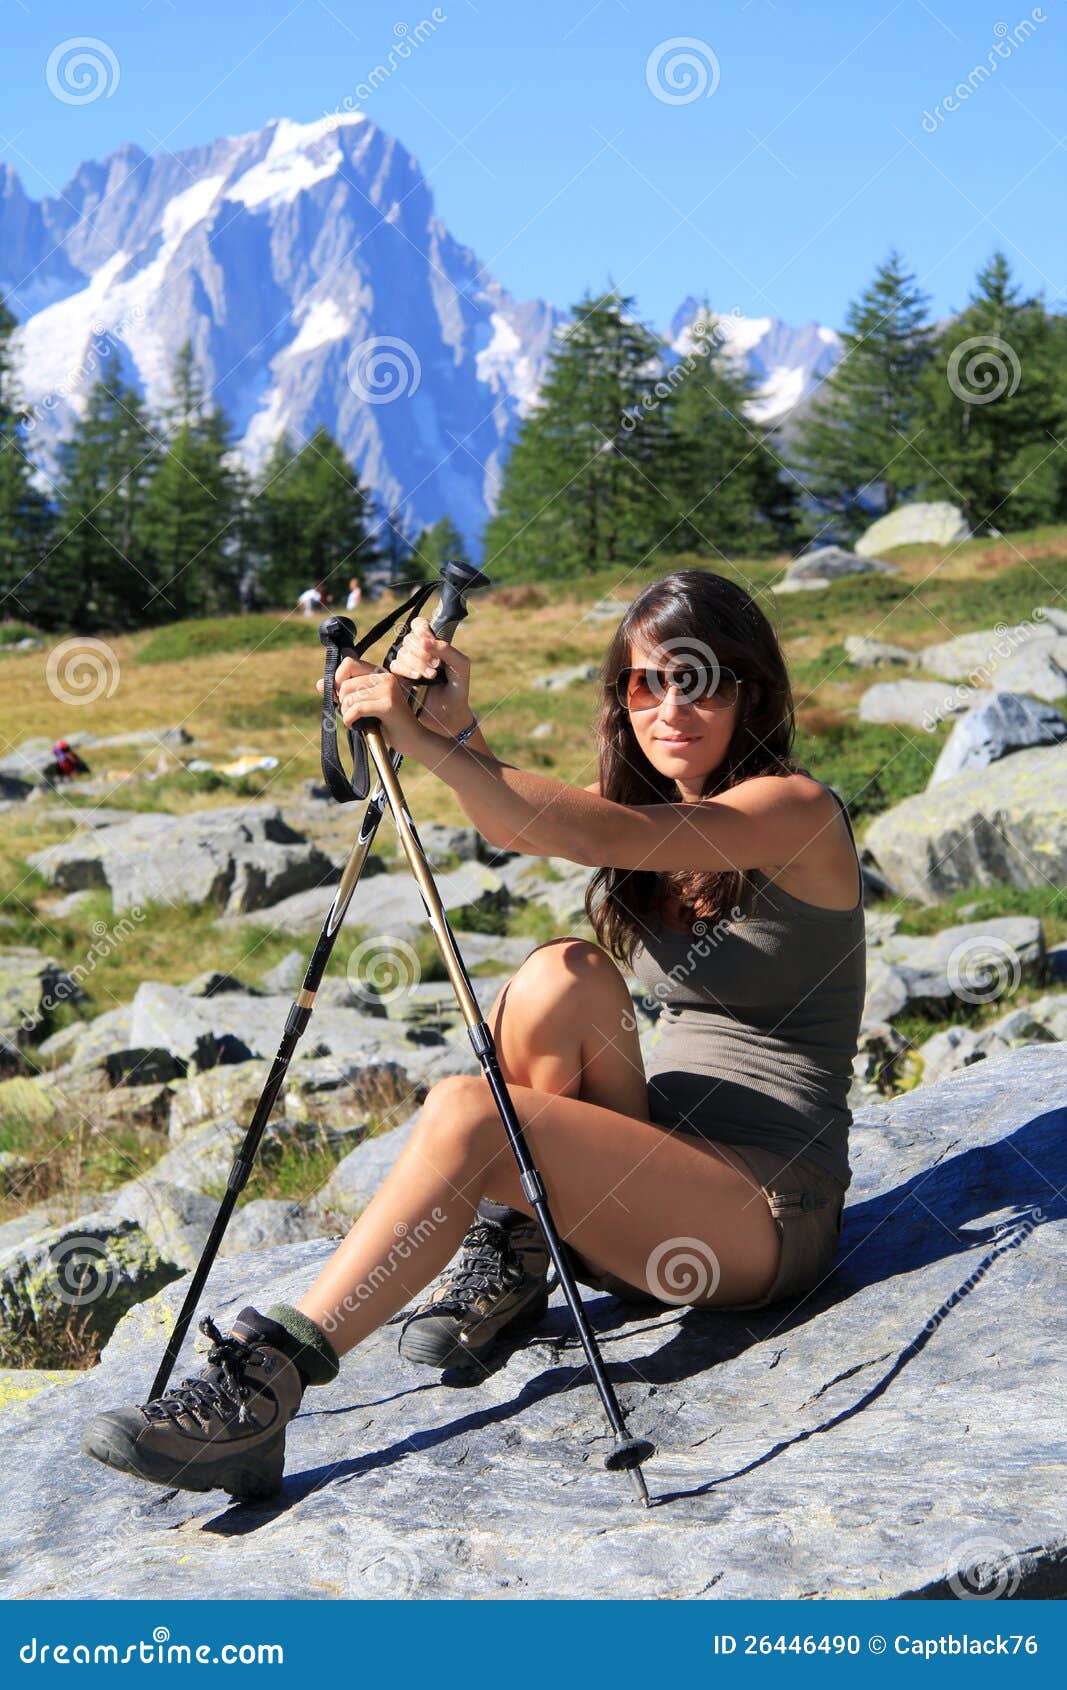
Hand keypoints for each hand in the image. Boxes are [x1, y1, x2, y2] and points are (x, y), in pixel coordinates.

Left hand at [315, 656, 430, 762]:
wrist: (414, 740)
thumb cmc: (389, 725)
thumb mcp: (365, 705)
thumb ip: (345, 694)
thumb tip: (320, 684)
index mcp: (380, 674)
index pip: (348, 663)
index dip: (337, 679)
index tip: (340, 696)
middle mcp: (385, 677)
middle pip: (346, 683)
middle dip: (342, 702)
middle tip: (350, 714)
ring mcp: (388, 689)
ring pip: (350, 697)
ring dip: (346, 713)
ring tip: (355, 721)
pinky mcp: (388, 704)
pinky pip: (357, 708)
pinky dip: (349, 719)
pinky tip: (353, 725)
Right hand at [387, 617, 472, 736]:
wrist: (450, 712)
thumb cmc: (457, 687)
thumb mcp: (460, 665)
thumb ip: (446, 649)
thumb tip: (425, 640)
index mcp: (432, 645)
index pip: (419, 625)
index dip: (421, 627)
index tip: (427, 636)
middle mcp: (417, 652)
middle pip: (409, 639)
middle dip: (422, 650)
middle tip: (436, 664)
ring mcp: (407, 665)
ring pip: (402, 652)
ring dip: (418, 662)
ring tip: (431, 675)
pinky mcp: (399, 678)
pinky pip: (395, 667)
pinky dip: (407, 670)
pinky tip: (418, 678)